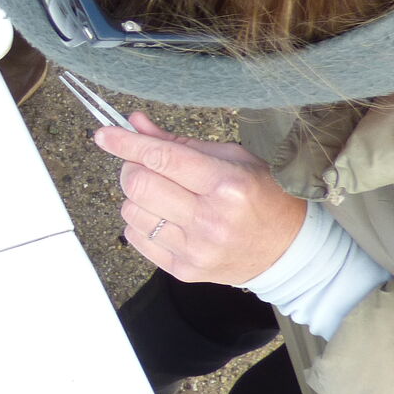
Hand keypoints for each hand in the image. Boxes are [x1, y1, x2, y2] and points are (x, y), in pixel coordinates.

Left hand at [92, 113, 306, 284]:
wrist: (289, 251)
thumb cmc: (264, 197)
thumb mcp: (232, 159)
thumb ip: (179, 142)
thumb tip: (135, 124)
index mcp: (226, 185)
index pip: (161, 158)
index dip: (126, 143)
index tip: (104, 134)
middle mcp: (210, 219)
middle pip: (138, 185)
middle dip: (131, 168)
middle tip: (143, 165)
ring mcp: (195, 249)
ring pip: (131, 212)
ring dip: (136, 197)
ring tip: (162, 195)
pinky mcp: (185, 270)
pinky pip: (136, 238)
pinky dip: (141, 222)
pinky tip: (165, 218)